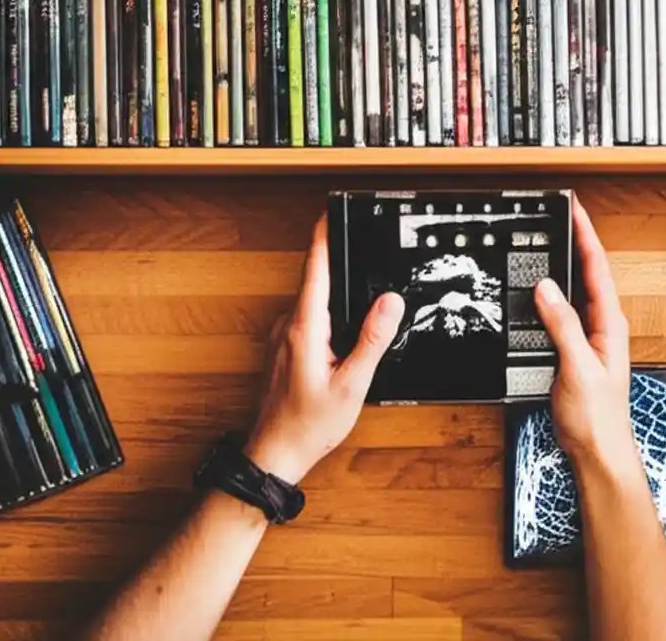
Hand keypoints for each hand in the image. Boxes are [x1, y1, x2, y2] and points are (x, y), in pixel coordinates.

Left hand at [244, 215, 405, 484]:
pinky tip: (345, 339)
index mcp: (305, 328)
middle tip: (362, 248)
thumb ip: (373, 339)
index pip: (314, 268)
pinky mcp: (284, 350)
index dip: (324, 236)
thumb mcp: (353, 383)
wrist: (275, 454)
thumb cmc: (308, 424)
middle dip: (339, 265)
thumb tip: (390, 302)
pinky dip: (329, 319)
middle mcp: (289, 326)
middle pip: (315, 280)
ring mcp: (283, 337)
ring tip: (364, 303)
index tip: (332, 212)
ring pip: (314, 303)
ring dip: (336, 298)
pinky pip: (309, 321)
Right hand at [534, 198, 635, 471]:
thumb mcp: (578, 367)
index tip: (575, 209)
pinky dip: (549, 296)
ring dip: (562, 267)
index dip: (586, 235)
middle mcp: (602, 326)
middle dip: (574, 241)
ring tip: (550, 241)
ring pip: (573, 292)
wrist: (598, 451)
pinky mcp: (574, 351)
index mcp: (610, 324)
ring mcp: (589, 338)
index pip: (597, 268)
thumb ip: (563, 326)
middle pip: (587, 273)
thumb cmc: (598, 418)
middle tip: (559, 214)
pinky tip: (538, 291)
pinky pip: (561, 313)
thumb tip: (546, 288)